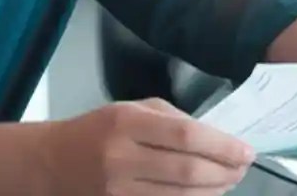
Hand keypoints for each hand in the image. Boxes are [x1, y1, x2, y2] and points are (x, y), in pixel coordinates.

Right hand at [40, 98, 254, 195]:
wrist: (50, 164)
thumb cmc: (97, 130)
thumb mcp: (129, 109)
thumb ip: (171, 118)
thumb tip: (214, 137)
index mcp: (127, 122)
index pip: (186, 135)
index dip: (222, 146)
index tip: (246, 151)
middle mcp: (121, 156)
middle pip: (187, 170)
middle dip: (224, 172)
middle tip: (242, 169)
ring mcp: (118, 190)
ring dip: (213, 192)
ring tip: (229, 183)